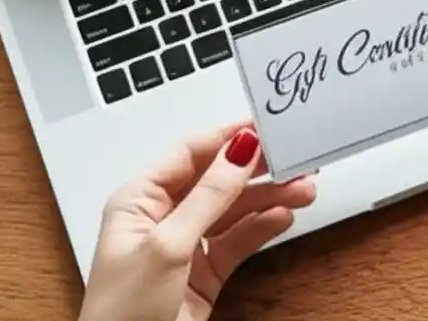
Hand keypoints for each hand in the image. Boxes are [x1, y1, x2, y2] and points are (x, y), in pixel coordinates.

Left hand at [78, 122, 316, 320]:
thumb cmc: (123, 314)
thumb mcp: (168, 246)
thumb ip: (208, 197)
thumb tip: (238, 150)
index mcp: (138, 200)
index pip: (189, 153)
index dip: (227, 136)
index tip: (265, 125)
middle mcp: (161, 217)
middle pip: (217, 179)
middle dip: (257, 169)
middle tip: (295, 158)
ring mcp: (185, 244)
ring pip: (234, 209)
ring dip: (268, 198)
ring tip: (304, 189)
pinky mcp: (205, 271)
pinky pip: (238, 239)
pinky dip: (262, 227)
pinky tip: (284, 215)